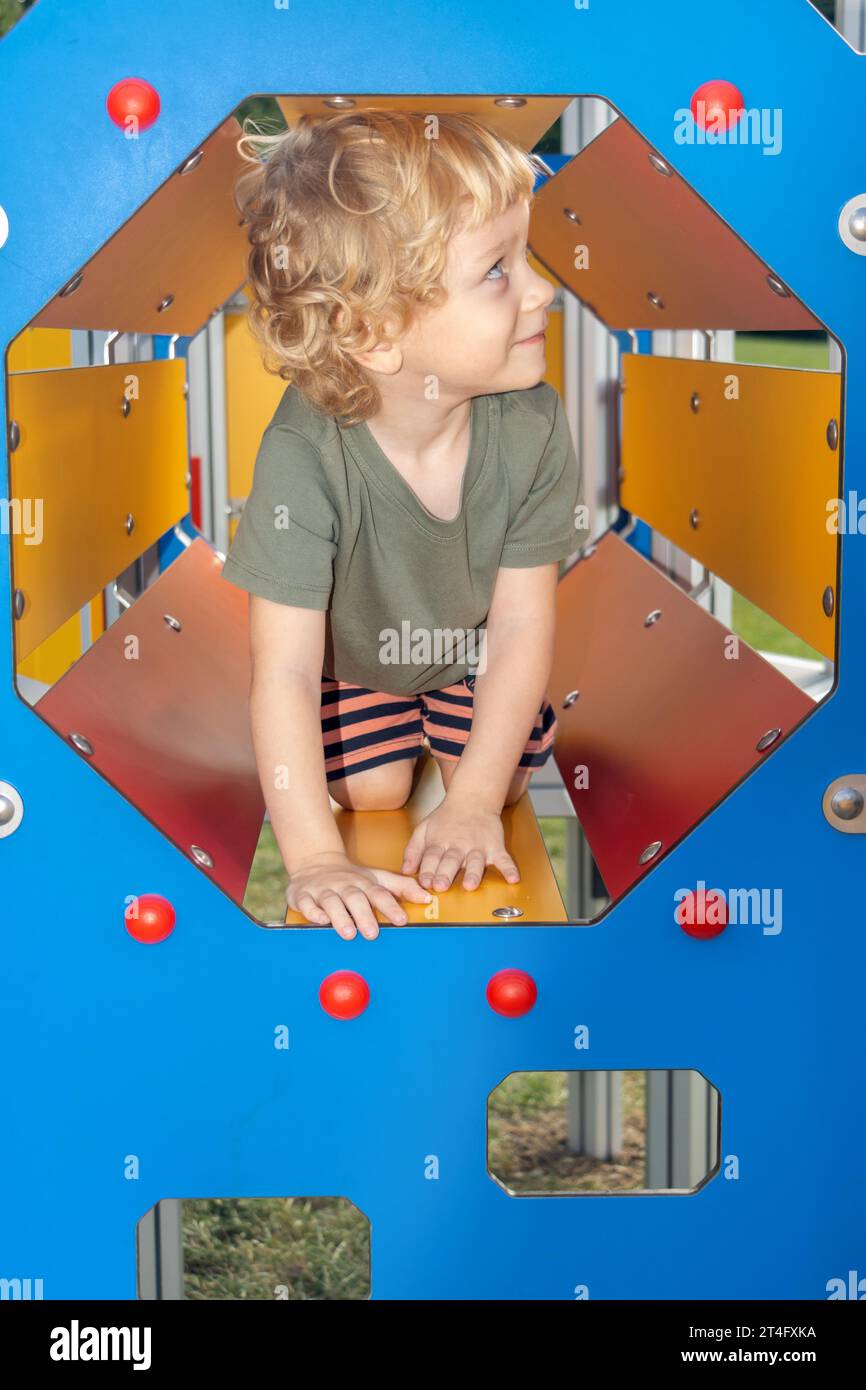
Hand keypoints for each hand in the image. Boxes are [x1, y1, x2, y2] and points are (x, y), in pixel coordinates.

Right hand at [286, 851, 432, 939]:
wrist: (315, 862)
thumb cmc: (351, 878)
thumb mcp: (377, 878)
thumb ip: (402, 887)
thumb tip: (427, 897)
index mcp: (363, 882)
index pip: (379, 893)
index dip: (391, 906)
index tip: (402, 920)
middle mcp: (344, 885)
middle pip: (355, 898)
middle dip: (364, 915)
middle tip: (373, 934)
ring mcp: (322, 890)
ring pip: (331, 902)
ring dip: (340, 917)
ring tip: (349, 934)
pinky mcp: (302, 896)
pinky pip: (306, 904)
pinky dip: (312, 912)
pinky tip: (320, 921)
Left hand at [401, 795, 519, 891]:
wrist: (473, 799)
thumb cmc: (446, 818)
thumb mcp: (424, 828)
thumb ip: (413, 850)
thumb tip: (406, 870)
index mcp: (440, 842)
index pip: (432, 857)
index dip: (427, 870)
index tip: (424, 883)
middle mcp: (459, 845)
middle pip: (451, 861)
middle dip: (446, 874)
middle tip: (441, 886)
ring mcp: (478, 847)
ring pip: (476, 861)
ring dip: (474, 873)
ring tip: (470, 885)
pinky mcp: (495, 847)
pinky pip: (504, 859)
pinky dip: (510, 869)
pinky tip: (513, 878)